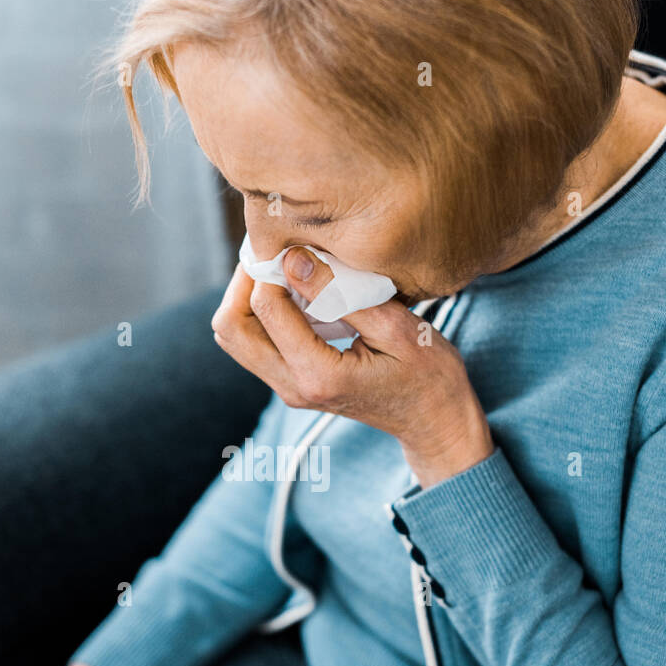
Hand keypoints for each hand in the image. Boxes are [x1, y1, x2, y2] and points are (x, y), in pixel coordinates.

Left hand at [212, 250, 494, 486]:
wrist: (434, 420)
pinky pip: (256, 344)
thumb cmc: (428, 375)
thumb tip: (293, 259)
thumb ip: (342, 295)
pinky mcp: (292, 383)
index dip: (273, 267)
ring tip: (286, 271)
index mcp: (319, 375)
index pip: (266, 308)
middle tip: (276, 255)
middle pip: (230, 329)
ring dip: (250, 298)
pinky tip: (297, 292)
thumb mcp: (396, 327)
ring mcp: (288, 389)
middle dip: (244, 283)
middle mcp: (294, 387)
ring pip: (235, 338)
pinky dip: (264, 313)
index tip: (298, 244)